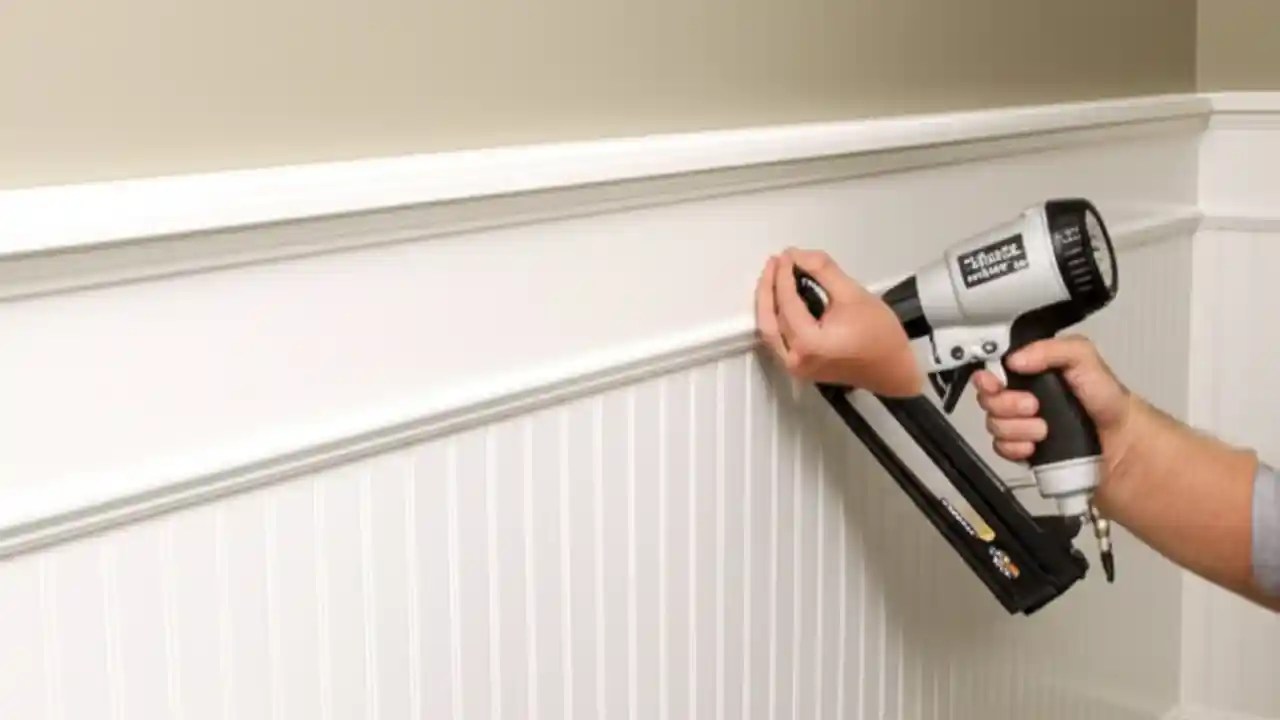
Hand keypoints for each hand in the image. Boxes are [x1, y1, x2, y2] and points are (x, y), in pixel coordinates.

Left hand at [754, 248, 922, 396]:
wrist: (893, 369)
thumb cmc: (880, 334)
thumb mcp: (853, 293)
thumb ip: (822, 270)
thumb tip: (797, 255)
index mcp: (810, 343)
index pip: (787, 302)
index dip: (784, 275)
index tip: (787, 255)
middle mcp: (796, 359)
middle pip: (769, 318)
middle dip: (769, 287)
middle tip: (775, 262)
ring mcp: (795, 368)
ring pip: (768, 331)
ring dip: (767, 303)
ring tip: (774, 276)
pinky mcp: (799, 368)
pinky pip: (777, 341)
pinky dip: (775, 318)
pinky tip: (780, 299)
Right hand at [971, 334, 1140, 493]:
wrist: (1121, 442)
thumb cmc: (1106, 399)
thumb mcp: (1083, 357)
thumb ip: (1050, 349)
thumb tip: (1014, 360)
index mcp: (1031, 370)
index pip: (992, 370)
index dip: (987, 377)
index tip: (995, 383)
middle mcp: (1022, 396)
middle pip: (987, 399)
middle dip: (1006, 404)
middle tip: (1034, 406)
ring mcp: (1021, 424)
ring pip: (994, 425)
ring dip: (1017, 428)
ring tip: (1044, 429)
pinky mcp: (1023, 449)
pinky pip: (1001, 449)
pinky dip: (1016, 448)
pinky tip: (1034, 446)